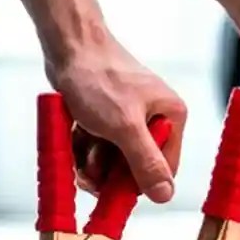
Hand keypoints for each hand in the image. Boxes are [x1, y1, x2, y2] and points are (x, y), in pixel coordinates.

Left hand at [45, 35, 187, 202]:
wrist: (67, 44)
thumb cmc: (99, 78)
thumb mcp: (125, 127)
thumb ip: (146, 163)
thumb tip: (165, 196)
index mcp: (171, 117)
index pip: (165, 167)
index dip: (139, 183)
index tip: (113, 192)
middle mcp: (155, 118)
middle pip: (136, 165)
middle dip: (110, 172)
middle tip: (88, 173)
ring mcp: (129, 117)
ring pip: (113, 157)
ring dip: (92, 162)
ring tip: (78, 153)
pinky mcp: (106, 115)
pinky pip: (98, 144)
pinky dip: (83, 148)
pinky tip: (73, 140)